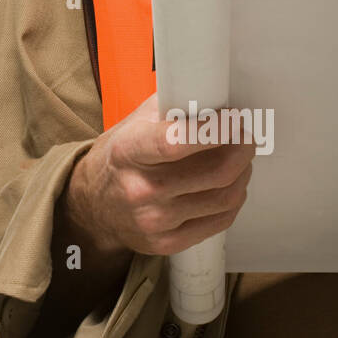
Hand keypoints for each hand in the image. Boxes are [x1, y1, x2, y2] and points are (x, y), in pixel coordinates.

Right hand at [66, 92, 254, 256]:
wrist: (94, 203)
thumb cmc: (120, 157)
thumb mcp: (134, 123)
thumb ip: (172, 107)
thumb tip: (214, 94)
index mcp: (128, 152)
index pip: (175, 142)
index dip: (214, 130)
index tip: (232, 118)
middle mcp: (139, 190)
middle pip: (214, 173)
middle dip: (241, 149)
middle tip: (244, 136)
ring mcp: (154, 221)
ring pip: (224, 197)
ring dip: (242, 173)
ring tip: (239, 160)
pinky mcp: (167, 243)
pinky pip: (220, 221)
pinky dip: (234, 200)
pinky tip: (229, 185)